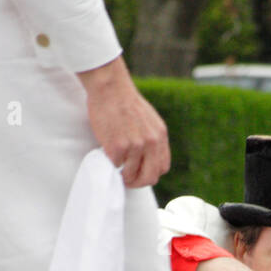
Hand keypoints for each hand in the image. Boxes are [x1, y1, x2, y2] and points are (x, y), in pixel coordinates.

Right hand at [78, 56, 169, 187]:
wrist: (111, 88)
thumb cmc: (125, 102)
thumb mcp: (149, 120)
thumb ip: (151, 139)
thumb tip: (147, 159)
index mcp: (160, 136)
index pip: (162, 168)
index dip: (150, 174)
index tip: (140, 173)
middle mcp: (151, 142)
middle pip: (150, 177)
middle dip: (138, 183)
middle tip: (128, 180)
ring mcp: (135, 145)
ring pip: (131, 174)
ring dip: (122, 173)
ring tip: (116, 162)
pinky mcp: (118, 146)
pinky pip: (116, 165)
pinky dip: (111, 162)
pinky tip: (108, 150)